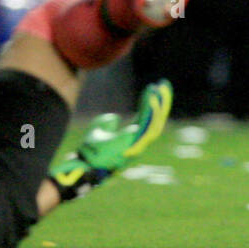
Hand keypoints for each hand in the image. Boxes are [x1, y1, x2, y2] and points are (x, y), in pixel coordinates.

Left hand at [50, 81, 172, 199]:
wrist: (83, 163)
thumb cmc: (90, 150)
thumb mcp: (98, 131)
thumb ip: (106, 124)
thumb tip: (115, 118)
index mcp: (132, 139)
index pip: (146, 119)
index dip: (151, 104)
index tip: (154, 88)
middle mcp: (138, 141)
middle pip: (156, 119)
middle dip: (162, 103)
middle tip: (165, 84)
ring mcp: (137, 143)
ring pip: (154, 121)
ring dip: (158, 104)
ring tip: (158, 88)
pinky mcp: (133, 143)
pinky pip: (146, 124)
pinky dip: (149, 110)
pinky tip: (151, 96)